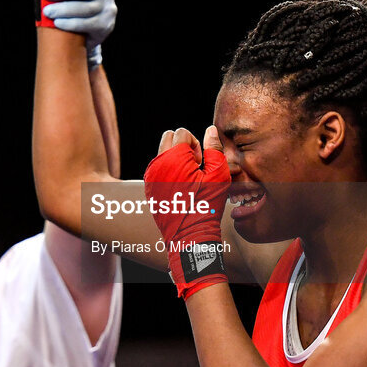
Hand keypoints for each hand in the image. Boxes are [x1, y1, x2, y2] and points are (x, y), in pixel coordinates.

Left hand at [144, 126, 230, 298]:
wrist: (189, 235)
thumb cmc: (207, 205)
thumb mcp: (218, 175)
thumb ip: (214, 149)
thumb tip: (210, 130)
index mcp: (174, 157)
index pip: (182, 132)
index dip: (196, 145)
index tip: (201, 162)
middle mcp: (158, 163)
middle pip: (169, 137)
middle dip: (183, 147)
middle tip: (195, 167)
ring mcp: (150, 175)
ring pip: (162, 152)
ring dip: (175, 159)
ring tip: (188, 179)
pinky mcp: (148, 186)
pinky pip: (157, 168)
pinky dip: (168, 171)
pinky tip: (180, 187)